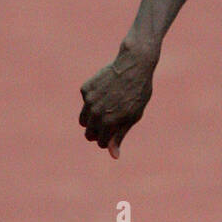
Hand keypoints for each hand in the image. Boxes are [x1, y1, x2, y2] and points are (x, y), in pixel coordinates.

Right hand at [79, 42, 156, 158]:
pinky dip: (93, 101)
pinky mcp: (85, 89)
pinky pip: (86, 102)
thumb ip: (120, 135)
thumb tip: (113, 156)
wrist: (134, 65)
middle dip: (98, 132)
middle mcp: (96, 112)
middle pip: (89, 133)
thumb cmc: (138, 92)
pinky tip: (106, 92)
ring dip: (92, 119)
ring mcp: (89, 100)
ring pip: (83, 120)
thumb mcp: (133, 116)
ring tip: (107, 110)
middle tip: (112, 121)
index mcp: (109, 123)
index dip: (110, 140)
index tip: (118, 131)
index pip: (102, 143)